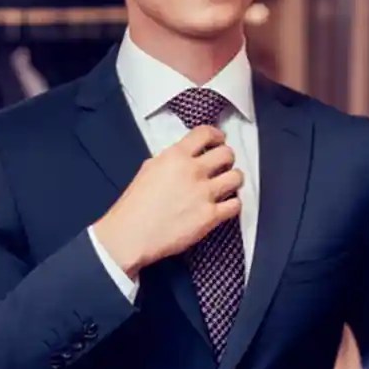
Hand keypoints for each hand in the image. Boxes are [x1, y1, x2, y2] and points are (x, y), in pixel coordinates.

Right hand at [93, 126, 241, 278]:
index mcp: (175, 157)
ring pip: (237, 177)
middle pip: (227, 153)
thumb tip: (185, 158)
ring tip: (227, 185)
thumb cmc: (135, 206)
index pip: (205, 133)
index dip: (217, 135)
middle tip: (224, 165)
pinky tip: (225, 206)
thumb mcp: (148, 169)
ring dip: (234, 180)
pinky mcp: (210, 216)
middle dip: (227, 158)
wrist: (131, 235)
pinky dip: (233, 204)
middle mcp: (193, 171)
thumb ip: (170, 160)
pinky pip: (235, 205)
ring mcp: (204, 194)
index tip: (219, 140)